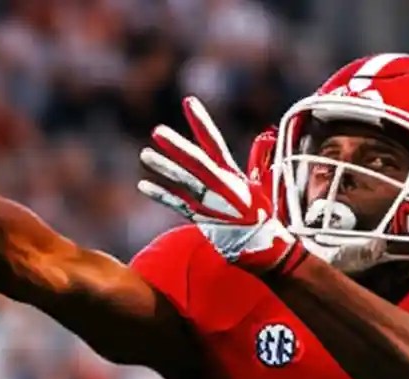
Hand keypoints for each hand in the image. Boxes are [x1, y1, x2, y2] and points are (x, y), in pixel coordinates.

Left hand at [139, 96, 303, 275]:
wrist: (263, 245)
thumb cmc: (262, 213)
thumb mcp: (262, 184)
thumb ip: (258, 160)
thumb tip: (265, 137)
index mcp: (232, 174)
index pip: (214, 141)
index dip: (201, 122)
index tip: (189, 102)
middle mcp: (219, 186)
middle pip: (195, 161)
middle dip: (177, 146)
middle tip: (158, 131)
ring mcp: (207, 202)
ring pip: (182, 181)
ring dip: (163, 168)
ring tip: (145, 154)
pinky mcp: (199, 218)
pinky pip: (176, 204)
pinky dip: (161, 194)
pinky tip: (144, 184)